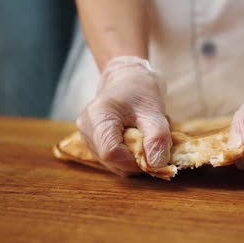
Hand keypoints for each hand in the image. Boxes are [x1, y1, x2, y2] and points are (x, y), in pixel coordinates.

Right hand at [76, 56, 170, 174]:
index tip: (154, 151)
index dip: (135, 160)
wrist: (127, 78)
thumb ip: (157, 137)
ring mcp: (87, 137)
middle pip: (112, 161)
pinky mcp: (93, 143)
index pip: (111, 153)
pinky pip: (114, 160)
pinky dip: (129, 155)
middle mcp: (86, 129)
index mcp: (97, 116)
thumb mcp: (154, 110)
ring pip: (114, 164)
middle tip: (152, 139)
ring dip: (135, 157)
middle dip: (137, 158)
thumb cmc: (140, 89)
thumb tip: (157, 165)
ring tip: (144, 135)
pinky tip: (136, 139)